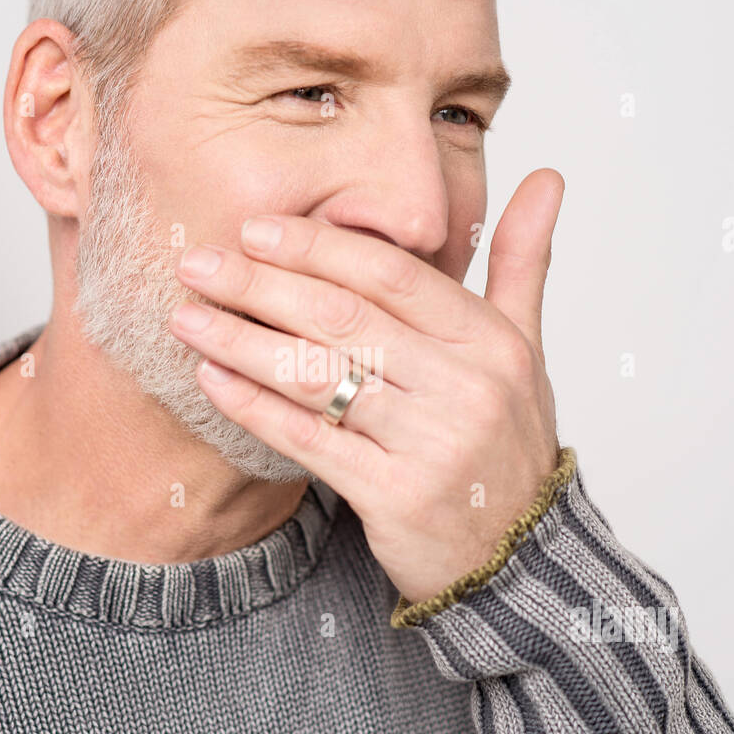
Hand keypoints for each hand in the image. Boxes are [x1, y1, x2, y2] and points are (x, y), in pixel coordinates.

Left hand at [169, 168, 564, 603]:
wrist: (518, 557)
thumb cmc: (507, 444)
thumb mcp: (525, 351)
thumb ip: (521, 262)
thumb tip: (547, 176)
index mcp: (490, 342)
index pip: (392, 275)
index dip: (318, 247)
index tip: (255, 229)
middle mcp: (464, 387)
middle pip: (344, 318)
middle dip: (260, 284)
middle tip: (196, 262)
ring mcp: (430, 444)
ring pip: (317, 376)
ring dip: (241, 341)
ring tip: (186, 316)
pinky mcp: (395, 497)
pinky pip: (309, 440)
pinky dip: (254, 407)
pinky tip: (211, 380)